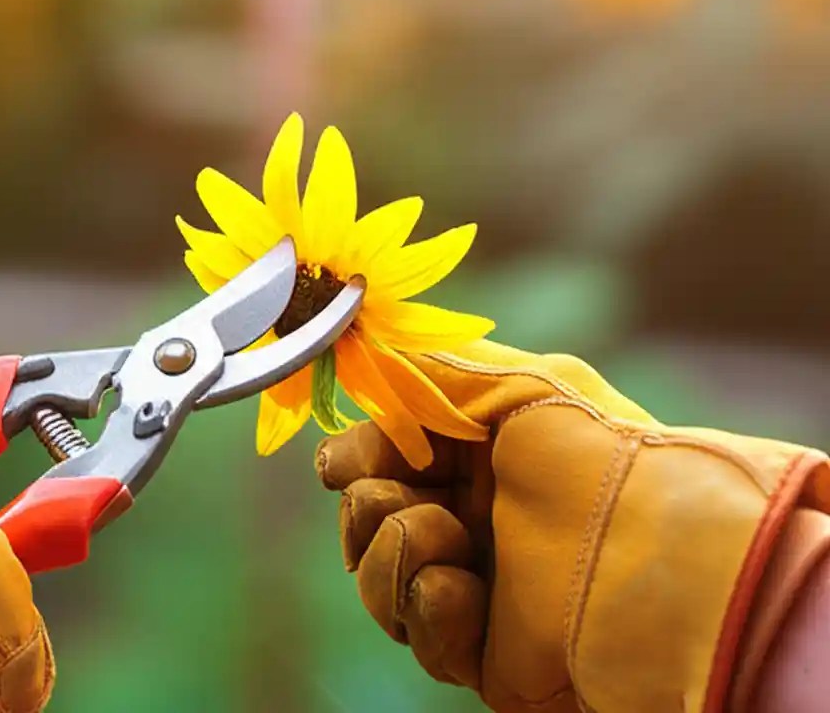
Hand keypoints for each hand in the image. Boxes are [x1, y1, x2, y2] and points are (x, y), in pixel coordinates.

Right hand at [315, 339, 827, 711]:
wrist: (654, 559)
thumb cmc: (594, 457)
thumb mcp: (517, 380)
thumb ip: (431, 365)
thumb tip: (364, 352)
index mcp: (479, 457)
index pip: (379, 459)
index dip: (354, 459)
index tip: (345, 464)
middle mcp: (471, 519)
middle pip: (363, 519)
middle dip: (373, 507)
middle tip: (418, 504)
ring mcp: (474, 585)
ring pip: (375, 577)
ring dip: (398, 553)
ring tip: (452, 545)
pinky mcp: (479, 648)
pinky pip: (415, 627)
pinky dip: (430, 606)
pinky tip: (468, 594)